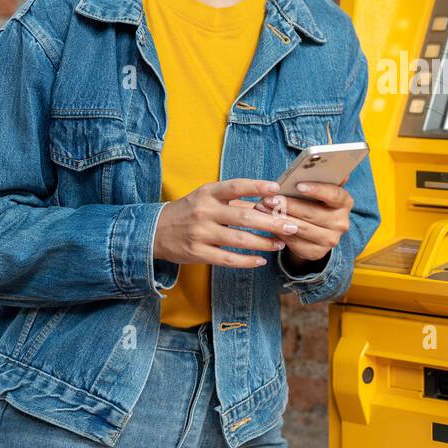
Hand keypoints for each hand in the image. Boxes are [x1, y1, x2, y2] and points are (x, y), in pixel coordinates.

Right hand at [152, 178, 299, 267]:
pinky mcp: (197, 253)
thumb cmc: (190, 211)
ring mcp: (201, 233)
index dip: (257, 186)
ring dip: (264, 243)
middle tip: (292, 226)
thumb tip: (269, 202)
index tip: (277, 188)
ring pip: (239, 240)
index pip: (235, 187)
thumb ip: (235, 200)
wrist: (155, 230)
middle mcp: (204, 212)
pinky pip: (228, 259)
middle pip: (244, 217)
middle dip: (272, 223)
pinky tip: (262, 260)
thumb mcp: (207, 197)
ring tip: (280, 244)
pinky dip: (247, 261)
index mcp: (208, 193)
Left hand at [252, 182, 352, 265]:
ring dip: (280, 219)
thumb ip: (319, 178)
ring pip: (302, 229)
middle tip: (269, 198)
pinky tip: (268, 224)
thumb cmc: (314, 202)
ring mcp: (330, 240)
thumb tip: (322, 161)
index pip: (334, 194)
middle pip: (313, 213)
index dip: (317, 190)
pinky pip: (295, 243)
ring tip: (263, 209)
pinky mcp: (317, 253)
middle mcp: (342, 222)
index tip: (299, 185)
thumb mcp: (318, 190)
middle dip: (289, 205)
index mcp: (345, 202)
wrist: (316, 231)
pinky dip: (280, 233)